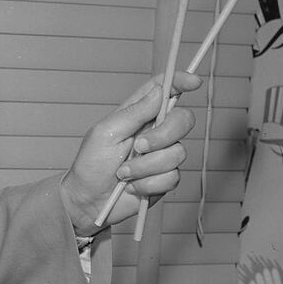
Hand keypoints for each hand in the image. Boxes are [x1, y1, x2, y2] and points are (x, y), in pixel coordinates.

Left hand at [59, 72, 199, 233]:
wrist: (88, 201)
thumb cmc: (91, 165)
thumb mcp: (106, 132)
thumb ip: (134, 112)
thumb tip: (159, 91)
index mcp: (138, 115)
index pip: (164, 91)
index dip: (180, 82)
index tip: (193, 82)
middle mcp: (154, 132)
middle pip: (183, 120)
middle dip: (162, 135)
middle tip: (138, 147)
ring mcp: (161, 156)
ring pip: (177, 153)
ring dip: (146, 166)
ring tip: (124, 173)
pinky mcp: (164, 179)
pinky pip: (172, 177)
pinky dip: (148, 183)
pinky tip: (132, 186)